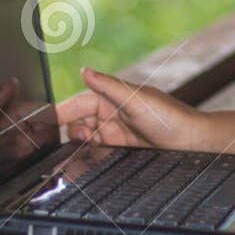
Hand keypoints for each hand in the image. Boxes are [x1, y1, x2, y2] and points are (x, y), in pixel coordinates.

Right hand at [54, 68, 212, 150]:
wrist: (194, 144)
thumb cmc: (170, 117)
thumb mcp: (136, 98)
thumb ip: (108, 85)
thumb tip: (83, 70)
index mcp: (109, 99)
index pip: (75, 105)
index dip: (58, 114)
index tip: (40, 124)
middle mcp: (110, 116)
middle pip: (75, 125)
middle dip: (66, 134)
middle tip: (58, 147)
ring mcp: (115, 135)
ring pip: (84, 142)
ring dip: (77, 148)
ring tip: (71, 158)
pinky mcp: (121, 152)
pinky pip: (97, 156)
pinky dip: (89, 159)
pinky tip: (85, 164)